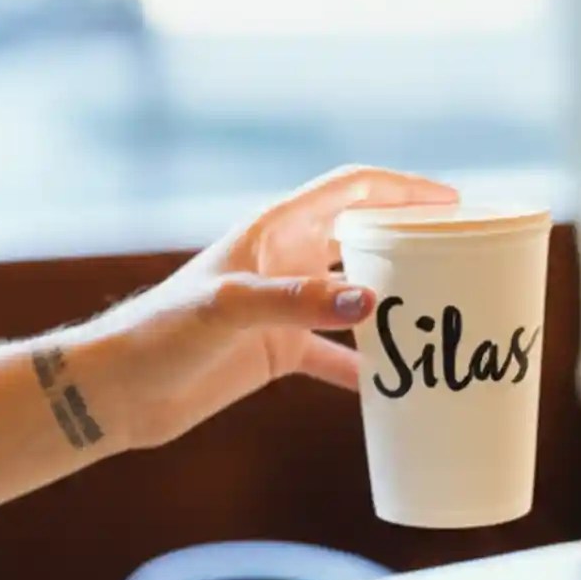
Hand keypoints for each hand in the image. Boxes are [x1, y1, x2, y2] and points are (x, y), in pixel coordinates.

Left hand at [82, 166, 457, 449]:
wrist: (117, 391)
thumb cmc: (158, 333)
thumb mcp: (227, 309)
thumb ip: (297, 303)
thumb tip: (372, 303)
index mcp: (274, 231)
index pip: (351, 189)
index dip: (402, 188)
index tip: (452, 203)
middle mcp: (285, 262)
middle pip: (362, 238)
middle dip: (410, 243)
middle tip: (463, 258)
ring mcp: (284, 308)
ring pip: (355, 297)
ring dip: (395, 305)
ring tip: (442, 318)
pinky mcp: (277, 353)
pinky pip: (337, 357)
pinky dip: (365, 370)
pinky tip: (397, 389)